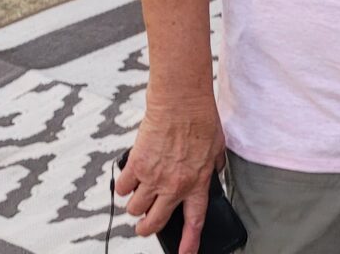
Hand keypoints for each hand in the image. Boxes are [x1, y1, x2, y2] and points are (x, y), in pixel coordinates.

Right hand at [116, 92, 227, 253]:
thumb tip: (213, 174)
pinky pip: (121, 188)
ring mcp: (153, 177)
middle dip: (146, 228)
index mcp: (198, 183)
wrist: (180, 100)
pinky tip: (129, 176)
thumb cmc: (201, 119)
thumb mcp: (217, 148)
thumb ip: (214, 167)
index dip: (190, 243)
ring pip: (134, 209)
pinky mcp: (136, 165)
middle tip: (144, 224)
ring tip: (139, 193)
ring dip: (135, 205)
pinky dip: (123, 185)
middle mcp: (174, 186)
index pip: (195, 221)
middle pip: (154, 223)